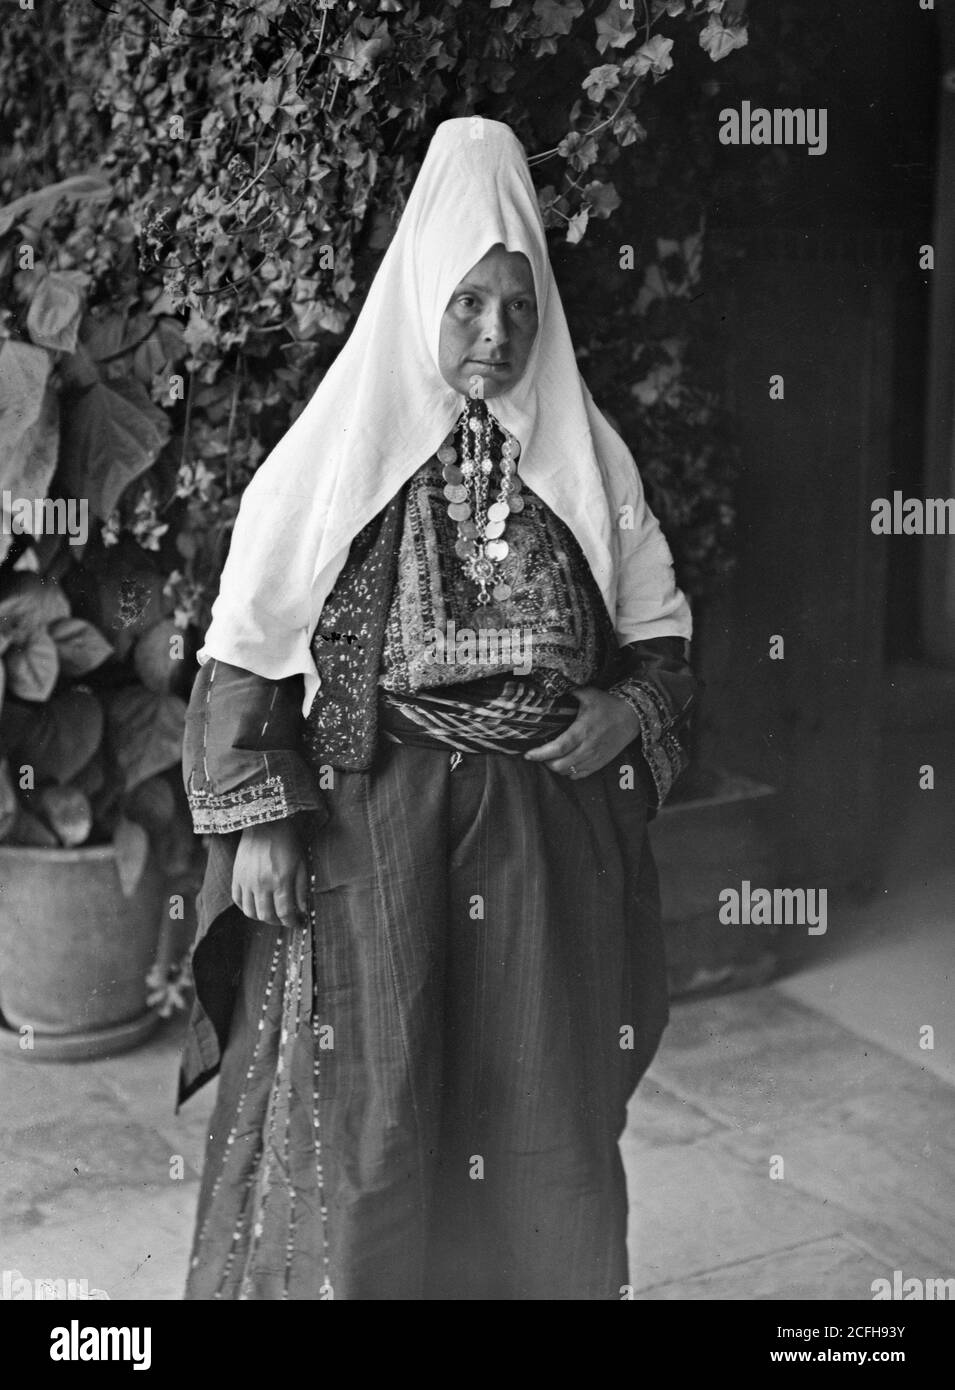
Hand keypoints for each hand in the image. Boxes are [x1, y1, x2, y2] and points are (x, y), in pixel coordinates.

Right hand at [232, 819, 307, 928]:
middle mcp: (261, 884)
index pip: (285, 913)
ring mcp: (246, 881)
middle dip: (278, 922)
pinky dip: (246, 907)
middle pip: (267, 916)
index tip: (299, 923)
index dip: (293, 922)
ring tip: (272, 912)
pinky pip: (237, 900)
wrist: (266, 822)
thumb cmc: (288, 842)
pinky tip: (256, 903)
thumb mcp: (302, 865)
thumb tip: (303, 911)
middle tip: (286, 918)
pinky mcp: (236, 875)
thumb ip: (301, 890)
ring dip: (262, 917)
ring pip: (250, 912)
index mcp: (280, 881)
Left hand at [523, 686, 640, 779]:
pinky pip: (580, 775)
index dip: (541, 754)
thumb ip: (569, 693)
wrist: (633, 717)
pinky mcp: (601, 763)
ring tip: (551, 758)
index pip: (558, 748)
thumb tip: (549, 687)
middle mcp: (588, 747)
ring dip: (557, 767)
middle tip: (539, 754)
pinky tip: (565, 763)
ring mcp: (595, 757)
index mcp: (582, 730)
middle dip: (546, 762)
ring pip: (569, 772)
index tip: (528, 754)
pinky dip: (570, 772)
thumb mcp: (588, 694)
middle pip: (560, 764)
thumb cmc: (609, 704)